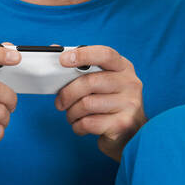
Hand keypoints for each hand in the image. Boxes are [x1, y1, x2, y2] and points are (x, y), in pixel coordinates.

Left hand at [54, 45, 146, 161]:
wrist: (130, 135)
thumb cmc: (109, 104)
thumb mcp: (101, 82)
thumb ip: (81, 67)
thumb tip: (53, 49)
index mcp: (123, 68)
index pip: (105, 54)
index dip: (83, 55)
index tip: (63, 60)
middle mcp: (130, 83)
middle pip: (89, 82)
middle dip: (68, 93)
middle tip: (60, 103)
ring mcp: (129, 104)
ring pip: (86, 104)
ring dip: (72, 113)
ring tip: (72, 116)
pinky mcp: (123, 124)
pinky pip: (89, 123)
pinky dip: (77, 126)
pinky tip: (81, 126)